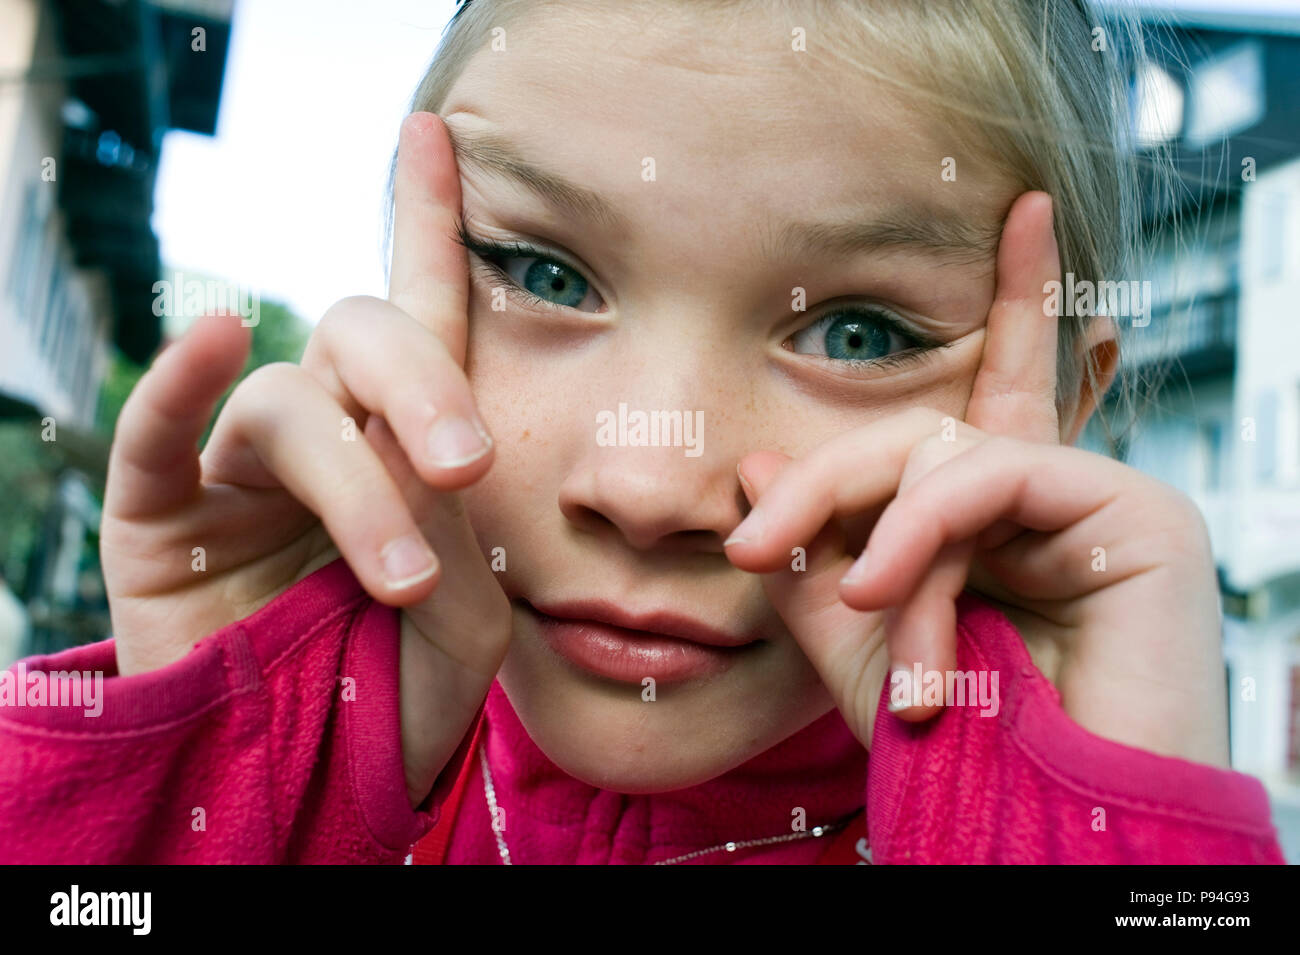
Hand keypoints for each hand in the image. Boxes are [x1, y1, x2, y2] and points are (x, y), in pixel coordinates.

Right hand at [100, 112, 509, 805]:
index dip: (427, 222)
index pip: (425, 315)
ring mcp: (240, 472)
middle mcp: (328, 435)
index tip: (431, 133)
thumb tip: (411, 445)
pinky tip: (213, 337)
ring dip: (350, 485)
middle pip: (366, 340)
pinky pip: (160, 437)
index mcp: (406, 446)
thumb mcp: (467, 617)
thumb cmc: (396, 700)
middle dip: (422, 388)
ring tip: (397, 579)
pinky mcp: (159, 518)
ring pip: (292, 412)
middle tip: (462, 467)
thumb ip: (454, 524)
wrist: (313, 797)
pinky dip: (179, 388)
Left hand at [724, 192, 1229, 768]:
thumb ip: (804, 559)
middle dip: (824, 481)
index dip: (1017, 301)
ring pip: (945, 458)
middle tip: (743, 543)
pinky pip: (991, 475)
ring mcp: (1101, 496)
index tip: (1022, 208)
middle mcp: (1057, 496)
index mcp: (1004, 521)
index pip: (994, 396)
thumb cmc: (957, 752)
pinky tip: (876, 583)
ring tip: (847, 607)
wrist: (1042, 828)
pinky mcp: (1137, 509)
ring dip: (878, 543)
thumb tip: (756, 467)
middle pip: (921, 433)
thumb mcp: (850, 645)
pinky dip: (919, 529)